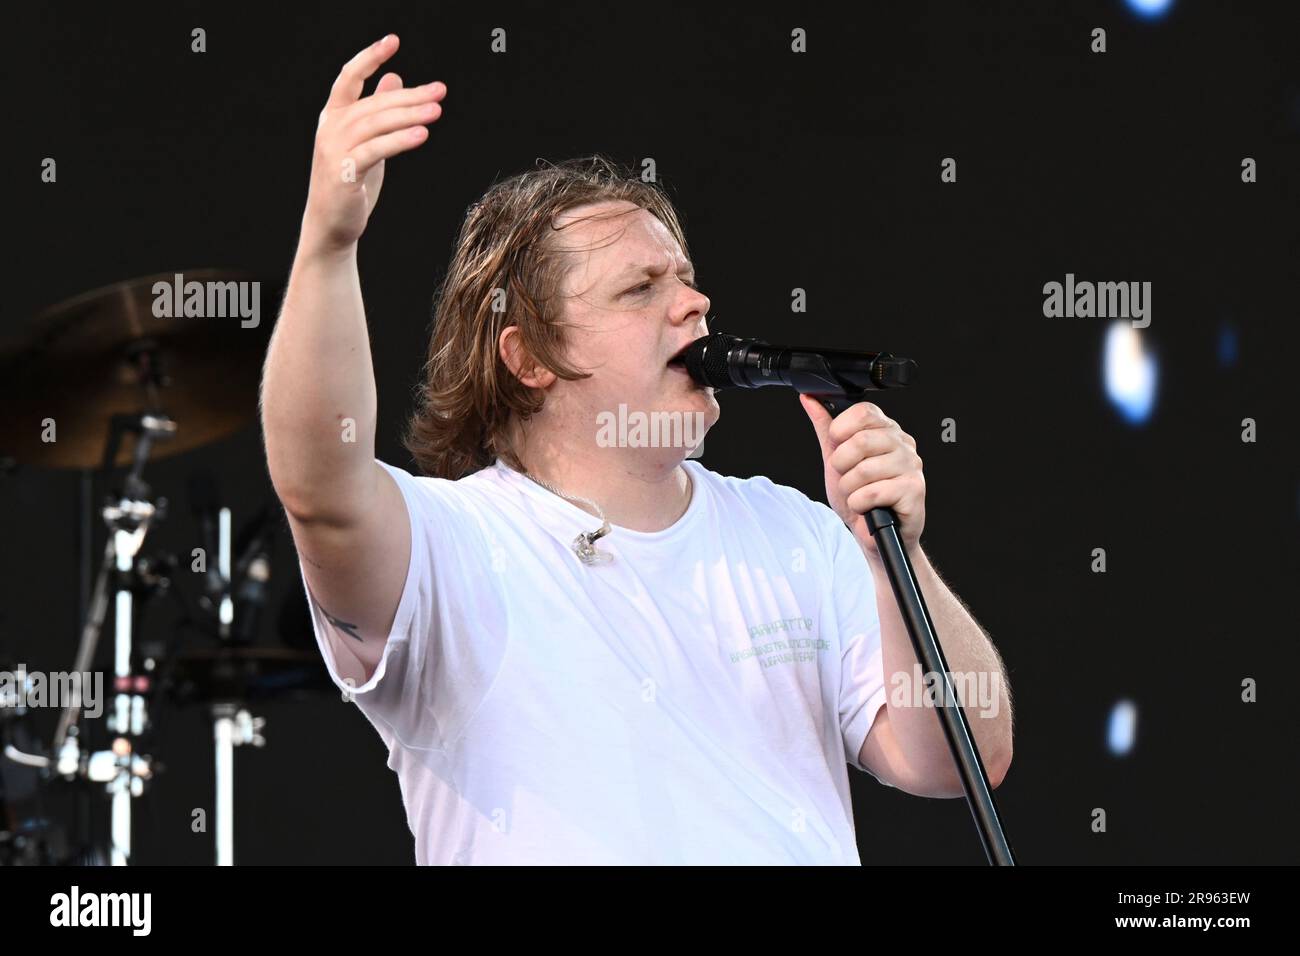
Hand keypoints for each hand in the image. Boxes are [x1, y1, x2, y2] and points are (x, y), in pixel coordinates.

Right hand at [300, 34, 446, 256]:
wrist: (332, 224)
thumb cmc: (350, 180)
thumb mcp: (366, 141)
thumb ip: (377, 109)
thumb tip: (395, 77)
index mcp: (333, 116)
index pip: (349, 77)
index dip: (370, 57)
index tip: (393, 41)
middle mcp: (331, 128)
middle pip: (374, 103)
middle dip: (410, 95)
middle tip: (440, 90)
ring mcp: (334, 149)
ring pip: (376, 124)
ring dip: (409, 115)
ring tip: (437, 110)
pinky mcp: (344, 172)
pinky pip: (376, 151)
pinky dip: (399, 141)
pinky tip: (421, 134)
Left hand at [799, 394, 925, 557]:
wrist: (871, 533)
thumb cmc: (859, 495)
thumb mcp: (836, 459)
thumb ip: (825, 428)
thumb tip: (810, 400)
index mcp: (886, 430)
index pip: (864, 412)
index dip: (841, 430)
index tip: (836, 447)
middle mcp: (903, 443)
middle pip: (861, 440)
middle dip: (841, 465)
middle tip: (846, 477)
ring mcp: (912, 465)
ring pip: (864, 470)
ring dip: (849, 489)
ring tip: (857, 495)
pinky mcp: (914, 489)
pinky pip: (873, 492)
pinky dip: (859, 504)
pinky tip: (865, 507)